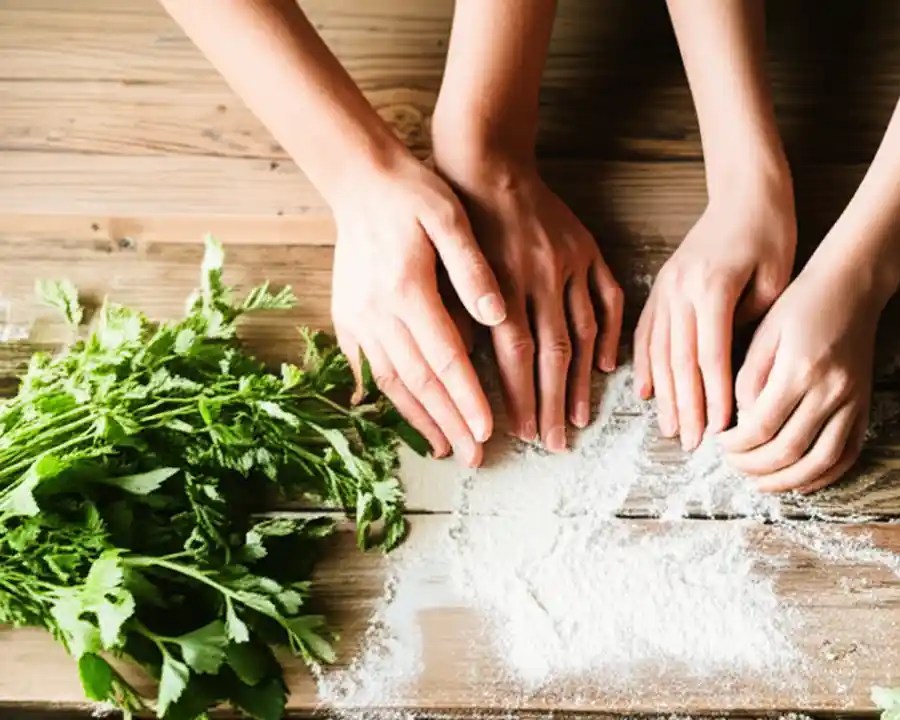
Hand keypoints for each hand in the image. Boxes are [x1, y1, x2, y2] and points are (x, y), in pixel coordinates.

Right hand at [330, 154, 506, 467]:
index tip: (488, 430)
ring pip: (392, 382)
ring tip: (445, 449)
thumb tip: (497, 315)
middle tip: (475, 457)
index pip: (445, 358)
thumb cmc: (414, 195)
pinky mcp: (348, 318)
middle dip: (449, 423)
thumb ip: (472, 267)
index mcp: (408, 289)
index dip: (467, 398)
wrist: (359, 179)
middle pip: (419, 381)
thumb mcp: (449, 217)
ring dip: (419, 419)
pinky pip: (370, 369)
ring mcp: (358, 318)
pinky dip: (390, 399)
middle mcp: (378, 311)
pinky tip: (408, 417)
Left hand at [438, 160, 623, 451]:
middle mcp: (541, 275)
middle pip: (553, 353)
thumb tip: (466, 369)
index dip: (520, 397)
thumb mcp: (447, 263)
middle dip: (552, 403)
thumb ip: (462, 314)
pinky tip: (607, 367)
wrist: (489, 160)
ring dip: (580, 380)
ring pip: (583, 332)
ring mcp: (570, 263)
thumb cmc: (456, 216)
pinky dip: (611, 333)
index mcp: (502, 281)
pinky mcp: (587, 249)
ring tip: (577, 418)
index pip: (516, 354)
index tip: (519, 432)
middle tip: (553, 442)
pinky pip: (609, 297)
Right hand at [635, 183, 795, 450]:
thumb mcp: (776, 281)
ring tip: (671, 429)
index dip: (714, 396)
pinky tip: (646, 393)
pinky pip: (646, 332)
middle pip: (679, 359)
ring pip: (658, 351)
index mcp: (712, 287)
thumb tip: (739, 376)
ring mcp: (665, 286)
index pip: (710, 355)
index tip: (721, 429)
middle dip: (686, 406)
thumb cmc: (769, 235)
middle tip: (692, 443)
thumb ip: (753, 326)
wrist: (744, 192)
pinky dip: (644, 365)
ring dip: (664, 394)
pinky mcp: (660, 286)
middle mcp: (680, 288)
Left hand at [719, 258, 884, 493]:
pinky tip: (800, 481)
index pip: (760, 427)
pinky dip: (824, 476)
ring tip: (761, 483)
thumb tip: (741, 421)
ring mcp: (852, 402)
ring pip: (820, 462)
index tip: (720, 444)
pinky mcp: (864, 406)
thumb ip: (749, 378)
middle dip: (754, 466)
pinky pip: (847, 454)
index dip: (735, 445)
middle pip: (788, 451)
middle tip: (733, 465)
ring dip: (787, 481)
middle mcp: (829, 391)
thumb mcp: (765, 333)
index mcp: (798, 370)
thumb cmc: (802, 305)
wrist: (851, 288)